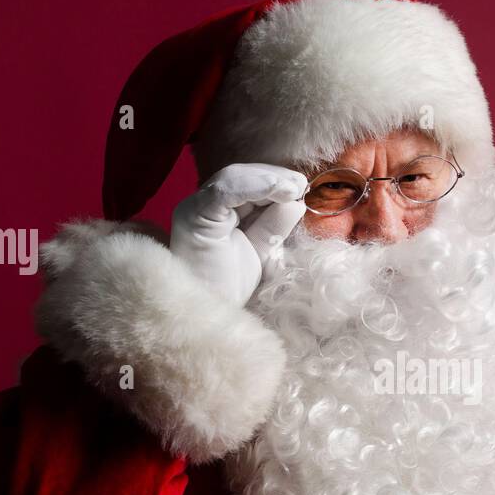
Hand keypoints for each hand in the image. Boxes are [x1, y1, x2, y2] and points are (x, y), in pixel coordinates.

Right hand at [169, 163, 308, 306]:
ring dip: (268, 180)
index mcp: (214, 212)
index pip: (246, 184)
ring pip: (233, 177)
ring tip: (293, 189)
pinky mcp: (193, 215)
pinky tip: (278, 189)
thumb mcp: (260, 252)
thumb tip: (296, 201)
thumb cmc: (229, 289)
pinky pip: (225, 191)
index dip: (275, 181)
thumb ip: (273, 226)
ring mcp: (193, 209)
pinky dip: (254, 186)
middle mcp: (200, 205)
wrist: (208, 318)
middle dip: (274, 178)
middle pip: (240, 176)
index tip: (301, 187)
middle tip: (300, 185)